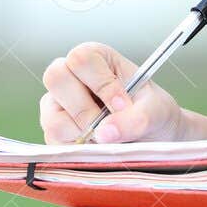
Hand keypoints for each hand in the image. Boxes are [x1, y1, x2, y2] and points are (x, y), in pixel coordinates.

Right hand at [39, 41, 185, 143]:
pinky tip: (98, 146)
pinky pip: (56, 143)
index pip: (82, 59)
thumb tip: (104, 132)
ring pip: (54, 118)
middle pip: (56, 78)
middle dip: (85, 110)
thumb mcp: (154, 111)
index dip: (102, 84)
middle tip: (109, 125)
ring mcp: (56, 104)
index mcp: (95, 57)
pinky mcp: (52, 130)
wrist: (150, 137)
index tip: (123, 106)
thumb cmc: (150, 112)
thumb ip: (136, 119)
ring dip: (84, 134)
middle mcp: (69, 75)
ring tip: (109, 138)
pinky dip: (80, 149)